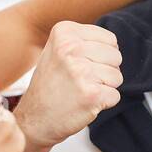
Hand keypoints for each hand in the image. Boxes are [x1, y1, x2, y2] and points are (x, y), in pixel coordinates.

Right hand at [14, 21, 122, 151]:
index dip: (100, 56)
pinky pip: (115, 95)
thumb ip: (84, 41)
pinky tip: (84, 103)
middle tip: (80, 81)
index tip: (79, 65)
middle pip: (116, 57)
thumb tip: (115, 44)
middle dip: (104, 71)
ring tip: (80, 91)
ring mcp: (81, 71)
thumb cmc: (51, 84)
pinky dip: (103, 103)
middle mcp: (71, 48)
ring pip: (117, 76)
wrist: (34, 119)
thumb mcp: (58, 50)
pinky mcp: (92, 94)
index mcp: (64, 32)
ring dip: (104, 87)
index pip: (110, 40)